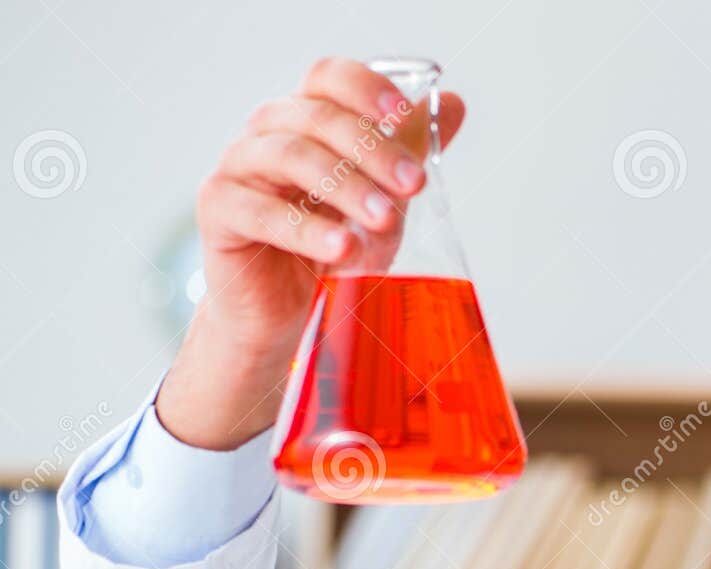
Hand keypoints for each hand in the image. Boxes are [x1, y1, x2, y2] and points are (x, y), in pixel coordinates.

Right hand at [158, 57, 466, 449]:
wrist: (284, 311)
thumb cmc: (330, 248)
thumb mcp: (379, 197)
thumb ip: (407, 151)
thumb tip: (454, 104)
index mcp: (306, 121)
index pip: (328, 79)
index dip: (364, 87)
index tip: (402, 114)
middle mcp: (267, 135)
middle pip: (316, 117)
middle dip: (372, 150)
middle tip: (412, 185)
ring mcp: (237, 169)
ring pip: (289, 156)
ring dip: (344, 186)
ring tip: (384, 219)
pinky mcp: (219, 213)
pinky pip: (259, 212)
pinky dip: (305, 230)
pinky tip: (341, 248)